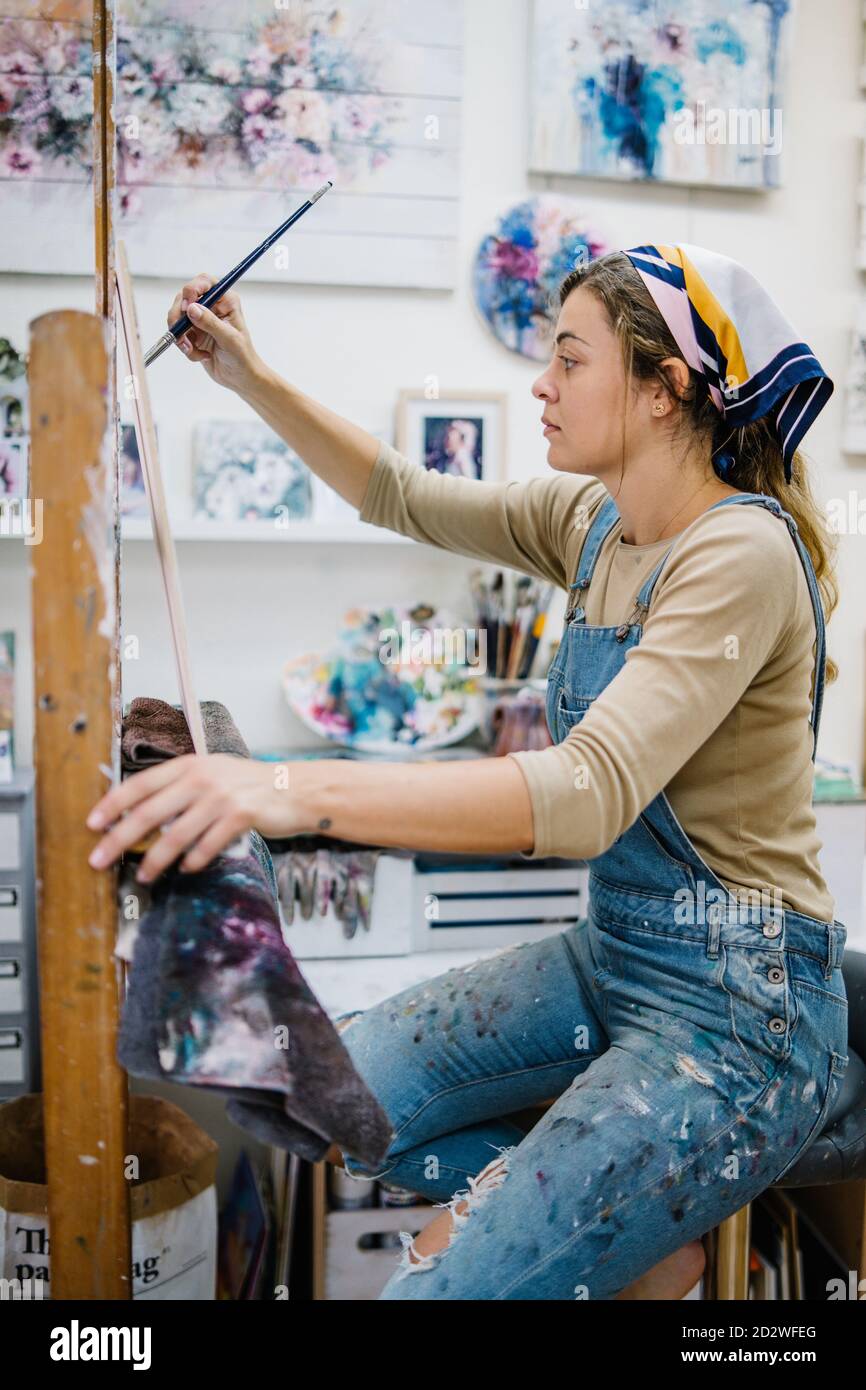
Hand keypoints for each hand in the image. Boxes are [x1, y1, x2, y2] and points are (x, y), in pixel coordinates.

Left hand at [85, 754, 300, 882]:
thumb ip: (180, 788)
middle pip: (149, 812)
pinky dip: (193, 861)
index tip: (93, 824)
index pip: (140, 784)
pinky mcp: (240, 816)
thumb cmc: (248, 785)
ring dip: (155, 860)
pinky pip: (206, 846)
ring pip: (175, 835)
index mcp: (189, 765)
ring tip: (143, 876)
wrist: (293, 788)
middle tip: (100, 859)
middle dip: (119, 839)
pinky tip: (186, 869)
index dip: (113, 804)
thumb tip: (141, 814)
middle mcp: (202, 778)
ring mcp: (221, 797)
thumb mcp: (211, 774)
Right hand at [167, 273, 264, 394]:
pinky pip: (179, 335)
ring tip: (191, 350)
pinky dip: (185, 347)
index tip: (188, 306)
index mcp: (225, 300)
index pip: (204, 282)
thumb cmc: (242, 356)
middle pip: (184, 298)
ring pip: (178, 317)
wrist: (240, 378)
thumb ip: (210, 323)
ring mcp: (200, 319)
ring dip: (180, 335)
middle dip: (179, 316)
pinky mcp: (193, 333)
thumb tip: (191, 308)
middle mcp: (211, 306)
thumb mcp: (229, 339)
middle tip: (180, 333)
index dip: (192, 289)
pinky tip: (199, 356)